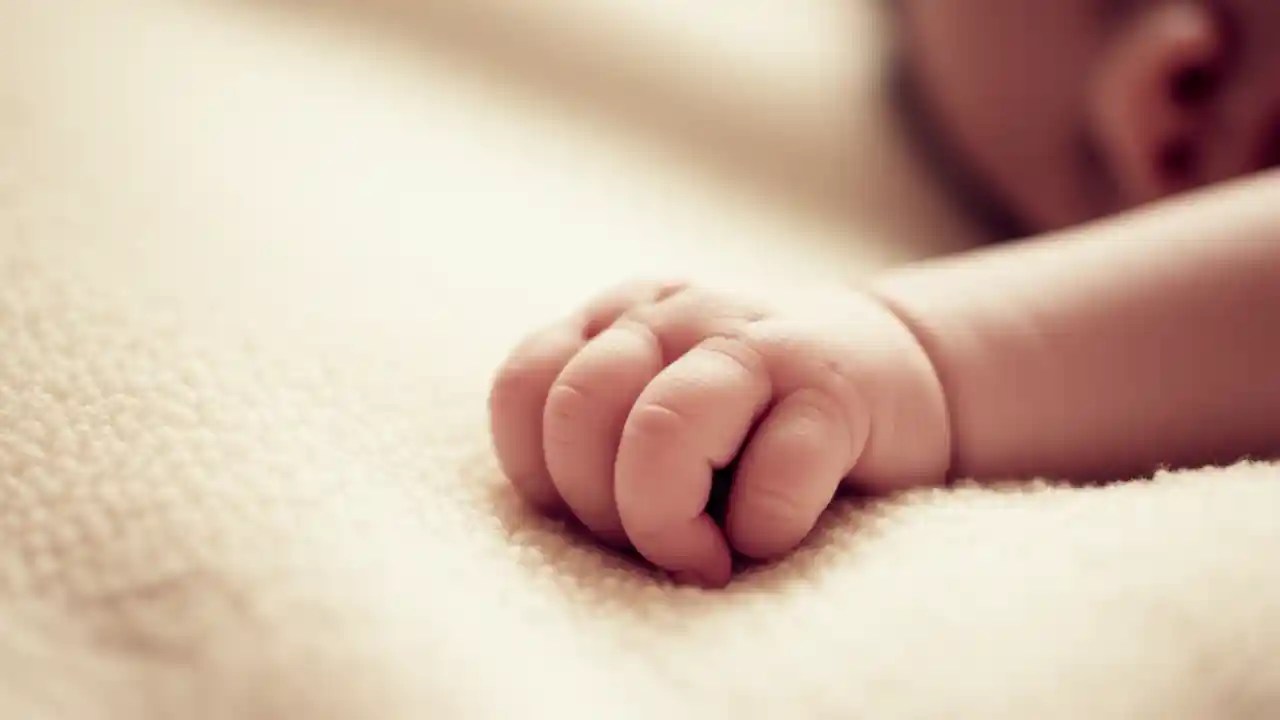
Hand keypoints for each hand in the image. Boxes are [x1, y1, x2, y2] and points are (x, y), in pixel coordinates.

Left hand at [489, 280, 948, 586]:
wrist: (895, 381)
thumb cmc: (755, 428)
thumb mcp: (658, 416)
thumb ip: (597, 439)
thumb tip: (552, 519)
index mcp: (617, 322)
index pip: (524, 388)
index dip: (545, 473)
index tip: (598, 515)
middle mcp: (675, 316)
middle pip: (577, 408)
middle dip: (600, 506)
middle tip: (656, 542)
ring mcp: (754, 344)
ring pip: (660, 427)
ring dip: (668, 521)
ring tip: (706, 558)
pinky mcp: (832, 389)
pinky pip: (773, 470)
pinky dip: (761, 528)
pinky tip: (774, 535)